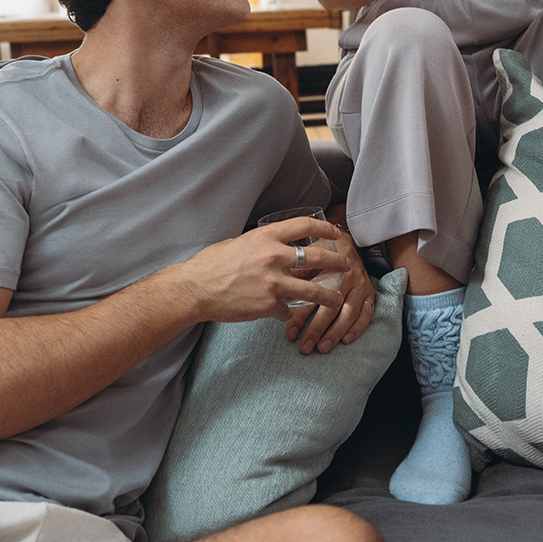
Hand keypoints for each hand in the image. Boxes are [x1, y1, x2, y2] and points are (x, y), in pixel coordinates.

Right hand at [178, 218, 348, 325]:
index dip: (324, 229)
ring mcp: (273, 283)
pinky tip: (286, 314)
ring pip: (312, 291)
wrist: (195, 289)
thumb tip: (278, 248)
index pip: (304, 226)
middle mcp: (273, 257)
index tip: (335, 233)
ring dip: (329, 297)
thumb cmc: (211, 264)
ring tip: (338, 300)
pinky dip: (288, 313)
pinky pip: (287, 310)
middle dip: (337, 263)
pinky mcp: (268, 305)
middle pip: (318, 258)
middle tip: (347, 266)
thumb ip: (262, 245)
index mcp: (266, 236)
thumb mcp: (239, 242)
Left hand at [284, 228, 377, 353]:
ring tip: (322, 348)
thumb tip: (279, 296)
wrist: (347, 240)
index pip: (312, 295)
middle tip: (305, 347)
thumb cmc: (321, 251)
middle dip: (316, 330)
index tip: (290, 333)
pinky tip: (345, 340)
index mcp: (328, 267)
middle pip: (331, 307)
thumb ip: (296, 274)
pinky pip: (367, 313)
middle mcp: (347, 276)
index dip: (300, 316)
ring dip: (335, 333)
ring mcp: (360, 286)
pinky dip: (358, 328)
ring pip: (349, 313)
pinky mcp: (370, 292)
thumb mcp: (307, 256)